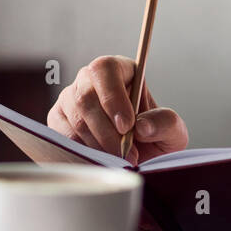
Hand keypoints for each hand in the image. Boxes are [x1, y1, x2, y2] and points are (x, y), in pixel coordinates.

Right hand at [47, 55, 189, 165]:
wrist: (136, 159)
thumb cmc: (154, 139)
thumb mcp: (173, 132)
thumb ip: (166, 123)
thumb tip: (142, 126)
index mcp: (120, 70)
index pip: (105, 69)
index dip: (113, 96)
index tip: (127, 126)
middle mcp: (90, 79)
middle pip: (85, 96)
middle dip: (107, 131)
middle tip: (126, 155)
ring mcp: (70, 99)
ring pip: (74, 118)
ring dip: (97, 145)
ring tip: (119, 161)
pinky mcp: (58, 120)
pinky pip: (61, 135)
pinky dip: (81, 152)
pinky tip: (100, 160)